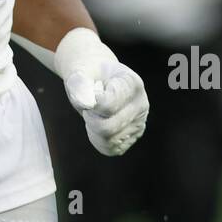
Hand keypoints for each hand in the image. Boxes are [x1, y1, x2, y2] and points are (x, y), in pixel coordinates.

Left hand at [55, 28, 148, 155]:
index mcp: (132, 83)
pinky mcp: (133, 137)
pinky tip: (97, 125)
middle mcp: (141, 104)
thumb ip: (79, 83)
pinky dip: (97, 140)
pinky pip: (111, 149)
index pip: (109, 105)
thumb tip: (86, 102)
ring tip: (95, 113)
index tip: (90, 92)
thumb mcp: (79, 71)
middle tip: (88, 105)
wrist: (97, 78)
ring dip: (92, 129)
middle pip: (108, 127)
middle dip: (90, 118)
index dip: (90, 103)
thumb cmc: (89, 74)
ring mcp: (139, 122)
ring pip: (109, 141)